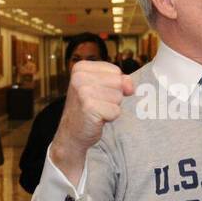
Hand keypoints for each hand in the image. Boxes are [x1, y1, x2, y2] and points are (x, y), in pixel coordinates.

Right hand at [49, 59, 133, 183]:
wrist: (72, 133)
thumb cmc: (88, 108)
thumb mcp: (102, 88)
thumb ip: (120, 80)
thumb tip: (130, 87)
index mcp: (81, 67)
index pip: (115, 71)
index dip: (112, 86)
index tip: (97, 94)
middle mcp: (79, 77)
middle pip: (118, 82)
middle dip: (113, 96)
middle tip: (97, 104)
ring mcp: (83, 91)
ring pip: (118, 97)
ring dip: (111, 107)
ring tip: (97, 111)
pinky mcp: (89, 107)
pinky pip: (116, 111)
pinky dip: (110, 117)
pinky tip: (96, 119)